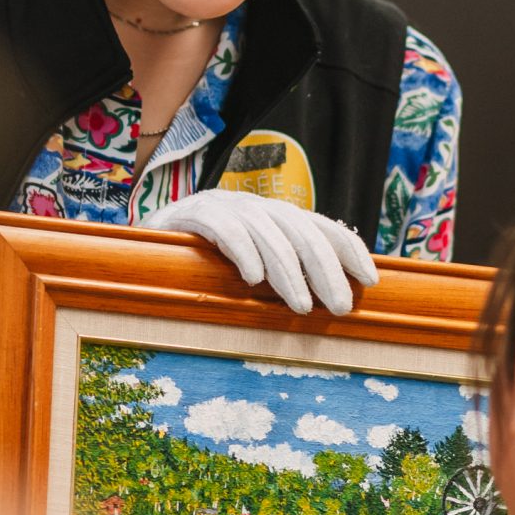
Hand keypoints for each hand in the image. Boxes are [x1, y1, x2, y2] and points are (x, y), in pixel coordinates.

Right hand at [149, 189, 376, 315]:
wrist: (144, 244)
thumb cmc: (203, 264)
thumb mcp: (251, 267)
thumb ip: (285, 273)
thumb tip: (330, 299)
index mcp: (274, 216)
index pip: (322, 226)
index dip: (348, 250)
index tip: (370, 281)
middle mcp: (255, 206)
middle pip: (301, 231)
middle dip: (325, 271)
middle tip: (340, 307)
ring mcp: (224, 206)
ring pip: (267, 233)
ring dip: (289, 272)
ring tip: (302, 306)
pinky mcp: (192, 214)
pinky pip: (224, 229)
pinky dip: (243, 252)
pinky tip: (252, 280)